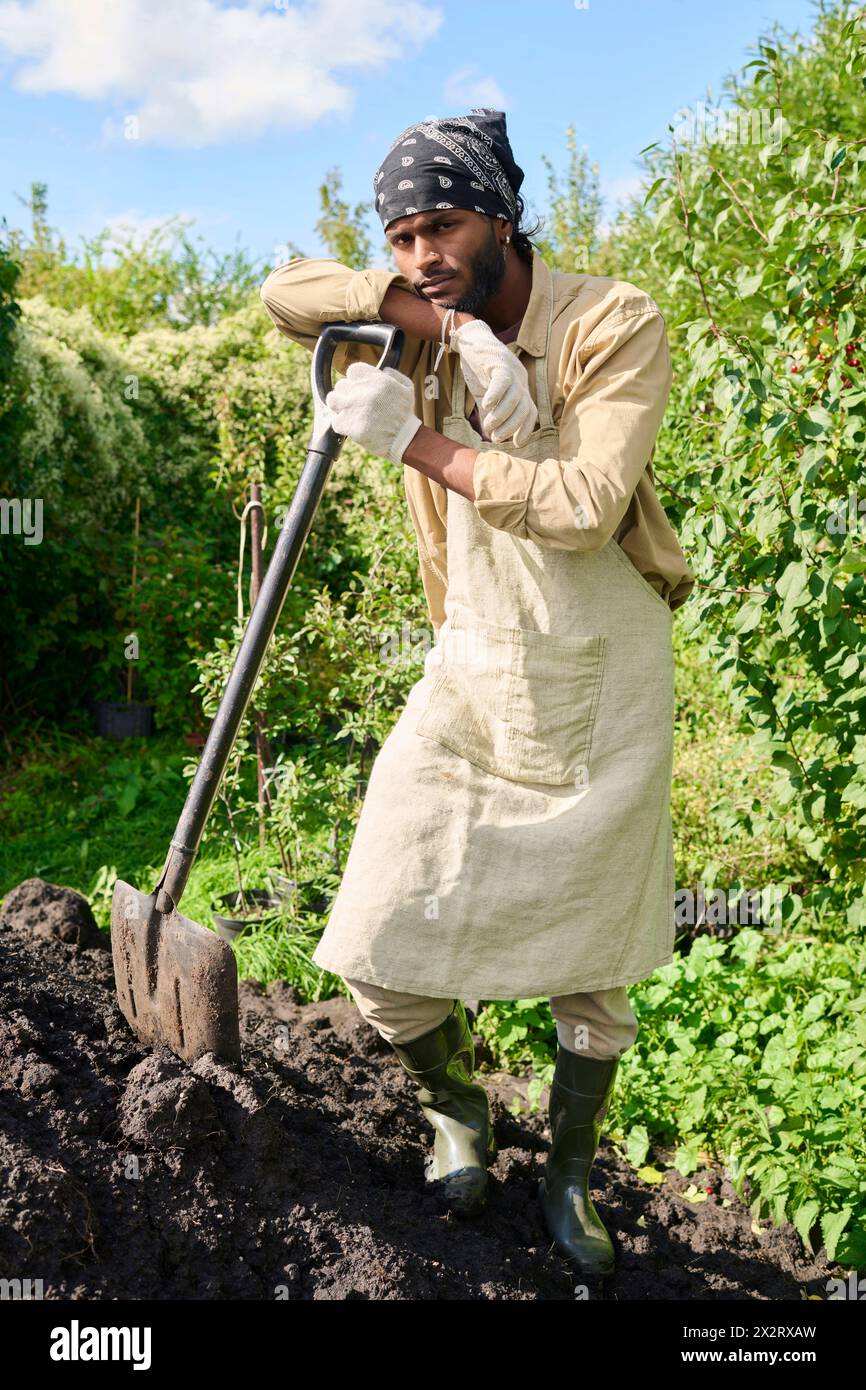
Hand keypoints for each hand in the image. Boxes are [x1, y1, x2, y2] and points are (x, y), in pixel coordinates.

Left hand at [325, 362, 422, 464]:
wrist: (404, 439)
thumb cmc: (405, 414)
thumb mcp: (406, 387)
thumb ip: (393, 374)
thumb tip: (383, 369)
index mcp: (376, 379)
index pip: (353, 371)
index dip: (355, 381)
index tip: (359, 389)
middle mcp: (363, 390)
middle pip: (341, 385)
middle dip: (347, 394)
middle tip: (355, 404)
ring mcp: (353, 407)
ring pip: (333, 400)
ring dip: (339, 406)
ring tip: (349, 413)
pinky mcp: (348, 424)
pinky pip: (335, 420)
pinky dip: (342, 425)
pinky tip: (353, 427)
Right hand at [450, 318, 538, 447]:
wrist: (470, 342)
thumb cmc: (479, 371)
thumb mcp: (486, 396)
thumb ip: (490, 414)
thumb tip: (490, 436)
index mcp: (520, 389)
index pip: (531, 412)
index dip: (526, 429)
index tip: (516, 443)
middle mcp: (521, 380)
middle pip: (525, 407)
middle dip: (512, 426)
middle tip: (496, 437)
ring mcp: (512, 370)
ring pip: (515, 397)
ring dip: (502, 415)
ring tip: (488, 425)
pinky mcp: (499, 361)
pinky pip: (503, 381)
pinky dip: (496, 396)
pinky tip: (486, 405)